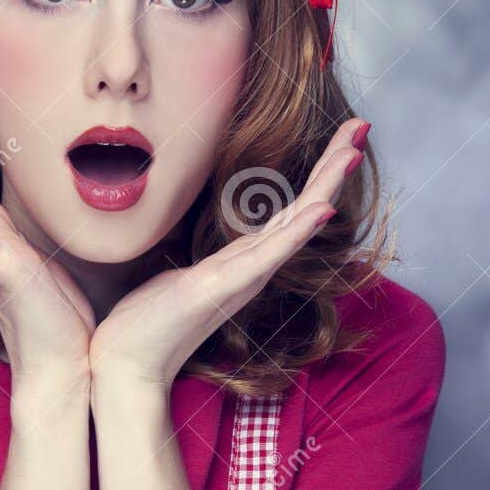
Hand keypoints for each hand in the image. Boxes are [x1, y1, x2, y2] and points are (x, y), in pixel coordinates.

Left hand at [88, 118, 369, 390]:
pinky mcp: (223, 289)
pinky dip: (298, 232)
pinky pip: (269, 256)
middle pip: (304, 210)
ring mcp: (241, 279)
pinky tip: (323, 209)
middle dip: (332, 167)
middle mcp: (251, 270)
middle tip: (362, 125)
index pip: (290, 211)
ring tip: (352, 153)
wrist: (126, 365)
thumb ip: (205, 261)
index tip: (343, 137)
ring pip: (294, 225)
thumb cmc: (148, 323)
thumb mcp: (180, 278)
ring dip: (325, 187)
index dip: (318, 174)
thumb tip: (204, 241)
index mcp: (243, 263)